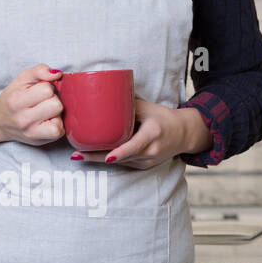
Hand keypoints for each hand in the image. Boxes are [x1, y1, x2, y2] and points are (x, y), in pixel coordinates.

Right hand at [0, 64, 64, 146]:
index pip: (46, 89)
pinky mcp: (40, 142)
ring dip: (55, 113)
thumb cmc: (13, 98)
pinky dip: (56, 124)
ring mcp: (32, 133)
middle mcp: (23, 120)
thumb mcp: (21, 79)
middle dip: (52, 100)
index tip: (37, 91)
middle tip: (41, 102)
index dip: (46, 87)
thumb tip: (58, 74)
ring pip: (60, 118)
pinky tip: (46, 121)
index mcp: (16, 101)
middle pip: (56, 104)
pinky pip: (59, 131)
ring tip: (44, 111)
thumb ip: (39, 71)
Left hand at [71, 97, 209, 168]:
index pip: (135, 146)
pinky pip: (124, 162)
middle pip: (121, 157)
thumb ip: (127, 105)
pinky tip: (93, 155)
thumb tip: (102, 96)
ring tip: (79, 154)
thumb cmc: (163, 118)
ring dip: (99, 159)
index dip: (120, 153)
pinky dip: (110, 158)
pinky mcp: (143, 166)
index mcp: (153, 135)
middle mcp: (150, 151)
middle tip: (77, 155)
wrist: (184, 134)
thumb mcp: (147, 108)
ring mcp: (147, 161)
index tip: (107, 157)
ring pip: (120, 162)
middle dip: (98, 158)